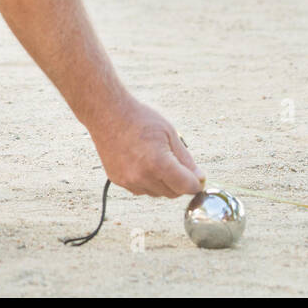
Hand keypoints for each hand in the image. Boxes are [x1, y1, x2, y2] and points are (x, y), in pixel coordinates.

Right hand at [89, 98, 205, 197]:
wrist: (107, 114)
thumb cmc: (140, 119)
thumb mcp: (169, 133)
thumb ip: (185, 159)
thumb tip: (199, 178)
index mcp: (158, 163)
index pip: (186, 186)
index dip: (195, 183)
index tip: (198, 178)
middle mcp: (143, 177)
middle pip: (173, 193)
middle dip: (180, 182)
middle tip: (178, 163)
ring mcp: (129, 181)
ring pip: (157, 193)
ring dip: (163, 182)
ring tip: (157, 158)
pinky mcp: (118, 181)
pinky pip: (141, 189)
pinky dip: (148, 181)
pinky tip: (144, 162)